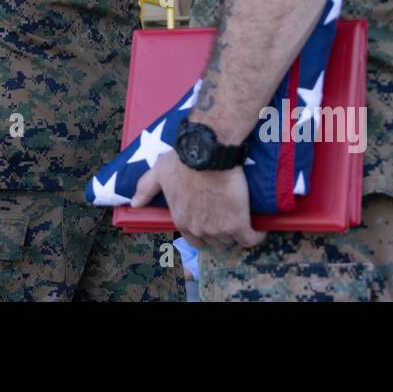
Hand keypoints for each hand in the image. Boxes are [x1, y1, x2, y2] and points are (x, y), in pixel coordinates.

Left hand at [131, 150, 264, 249]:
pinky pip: (251, 239)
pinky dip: (256, 236)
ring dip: (236, 233)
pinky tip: (259, 230)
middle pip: (214, 241)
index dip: (203, 231)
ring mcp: (218, 229)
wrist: (208, 152)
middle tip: (228, 218)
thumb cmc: (182, 160)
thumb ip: (145, 188)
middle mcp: (198, 229)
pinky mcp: (238, 224)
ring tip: (243, 220)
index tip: (212, 221)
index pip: (193, 239)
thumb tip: (134, 203)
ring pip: (231, 240)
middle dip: (220, 232)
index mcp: (181, 220)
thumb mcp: (158, 172)